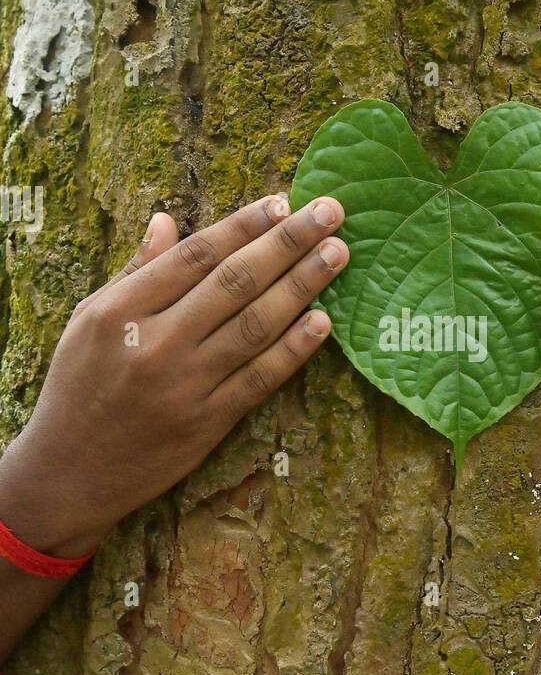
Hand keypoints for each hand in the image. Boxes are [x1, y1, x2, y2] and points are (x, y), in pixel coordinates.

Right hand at [0, 194, 348, 557]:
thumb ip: (135, 272)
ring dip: (303, 285)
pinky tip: (323, 321)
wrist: (69, 473)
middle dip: (287, 242)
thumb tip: (167, 220)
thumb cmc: (79, 387)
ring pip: (255, 325)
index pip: (196, 256)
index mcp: (122, 310)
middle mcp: (155, 343)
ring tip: (337, 253)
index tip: (281, 200)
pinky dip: (293, 349)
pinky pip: (260, 379)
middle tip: (330, 212)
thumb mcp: (89, 320)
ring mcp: (185, 386)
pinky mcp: (208, 424)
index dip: (243, 226)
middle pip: (234, 282)